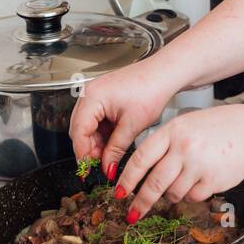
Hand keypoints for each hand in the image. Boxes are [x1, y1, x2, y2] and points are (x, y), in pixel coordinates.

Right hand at [69, 60, 172, 177]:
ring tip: (109, 155)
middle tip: (101, 165)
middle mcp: (89, 93)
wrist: (165, 74)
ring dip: (96, 142)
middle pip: (79, 129)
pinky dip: (102, 132)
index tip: (87, 170)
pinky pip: (95, 119)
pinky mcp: (103, 96)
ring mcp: (95, 93)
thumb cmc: (151, 90)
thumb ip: (116, 149)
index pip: (79, 132)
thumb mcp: (133, 125)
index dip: (83, 154)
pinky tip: (112, 142)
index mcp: (92, 97)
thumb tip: (107, 167)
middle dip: (89, 149)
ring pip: (87, 125)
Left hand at [113, 104, 243, 220]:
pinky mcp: (212, 181)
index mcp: (174, 130)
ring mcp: (198, 165)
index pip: (141, 158)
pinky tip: (203, 179)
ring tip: (185, 181)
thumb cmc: (222, 127)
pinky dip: (193, 193)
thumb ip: (167, 143)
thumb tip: (144, 170)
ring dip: (172, 194)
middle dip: (141, 202)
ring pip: (172, 193)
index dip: (127, 178)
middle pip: (153, 183)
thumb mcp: (189, 124)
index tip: (120, 192)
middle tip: (133, 213)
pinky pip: (192, 196)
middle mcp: (184, 147)